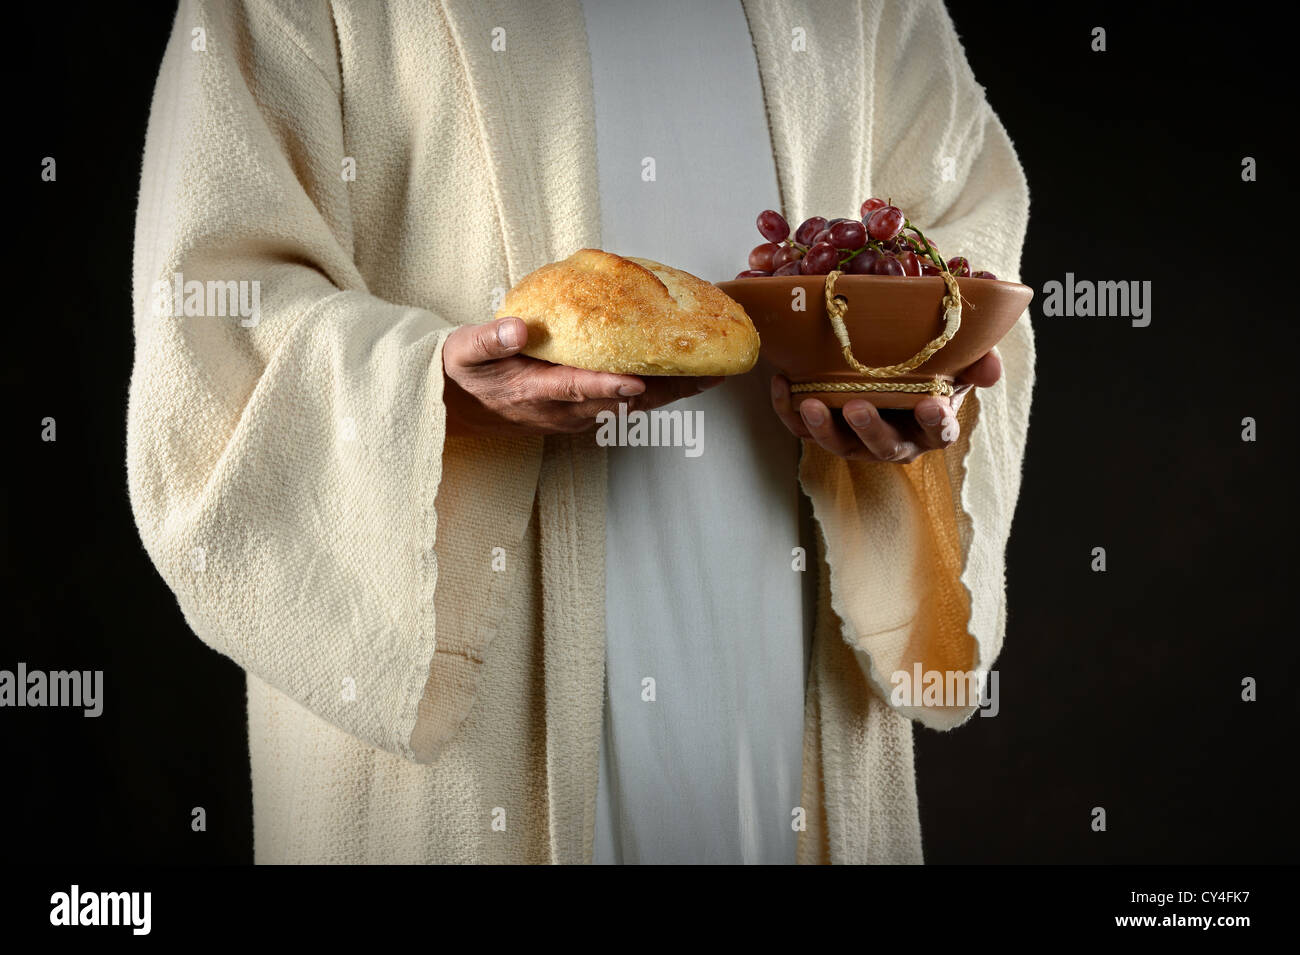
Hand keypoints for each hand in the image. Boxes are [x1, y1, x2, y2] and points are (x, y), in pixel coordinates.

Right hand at [442, 316, 723, 436]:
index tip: (636, 381)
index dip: (607, 386)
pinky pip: (627, 404)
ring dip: (670, 394)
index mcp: (533, 391)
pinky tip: (683, 377)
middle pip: (620, 402)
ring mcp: (576, 416)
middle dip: (665, 391)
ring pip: (631, 407)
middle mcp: (562, 410)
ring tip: (711, 375)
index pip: (575, 388)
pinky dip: (657, 392)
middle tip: (706, 375)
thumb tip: (517, 327)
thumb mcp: (464, 351)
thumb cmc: (467, 369)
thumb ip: (488, 340)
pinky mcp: (585, 413)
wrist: (463, 402)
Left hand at [769, 351, 1002, 462]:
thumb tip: (991, 367)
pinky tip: (783, 384)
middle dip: (871, 430)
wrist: (891, 365)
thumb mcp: (956, 362)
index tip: (932, 407)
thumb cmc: (927, 369)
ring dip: (824, 427)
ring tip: (812, 403)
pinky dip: (789, 410)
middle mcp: (894, 440)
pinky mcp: (824, 428)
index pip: (940, 430)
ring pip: (840, 443)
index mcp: (931, 425)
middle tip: (858, 408)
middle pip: (884, 446)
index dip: (937, 422)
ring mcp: (856, 439)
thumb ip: (976, 362)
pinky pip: (802, 427)